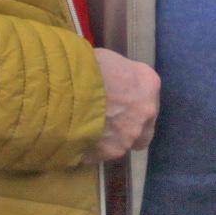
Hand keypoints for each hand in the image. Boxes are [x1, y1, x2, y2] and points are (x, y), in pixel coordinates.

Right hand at [88, 48, 159, 162]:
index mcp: (148, 84)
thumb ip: (118, 77)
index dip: (133, 101)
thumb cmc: (86, 67)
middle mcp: (146, 112)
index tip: (118, 100)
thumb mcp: (108, 61)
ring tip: (88, 130)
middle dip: (130, 126)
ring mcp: (130, 135)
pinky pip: (105, 153)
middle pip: (144, 127)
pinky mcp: (112, 152)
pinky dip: (94, 148)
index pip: (149, 96)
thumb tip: (112, 84)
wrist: (67, 90)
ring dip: (111, 139)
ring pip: (125, 143)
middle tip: (108, 121)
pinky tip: (79, 138)